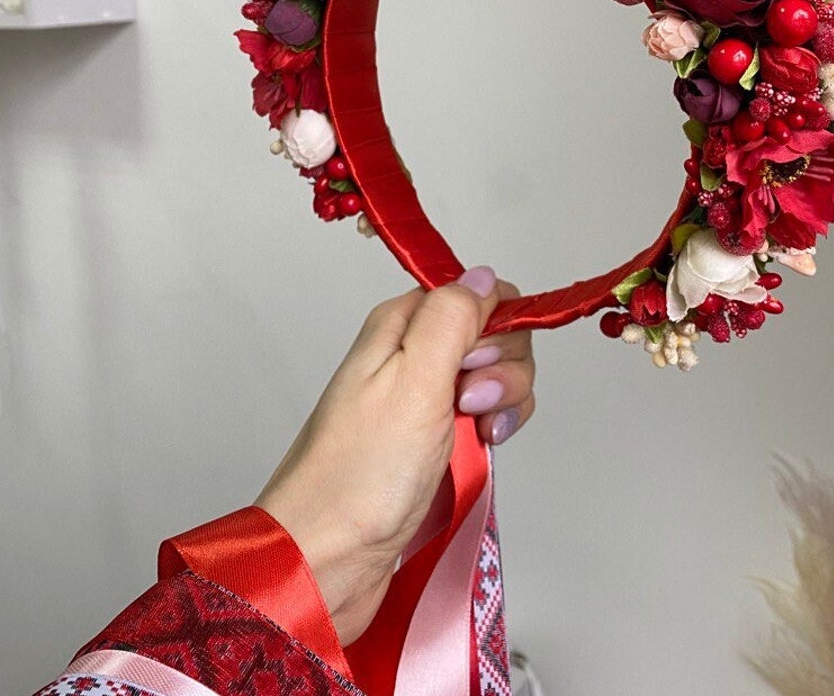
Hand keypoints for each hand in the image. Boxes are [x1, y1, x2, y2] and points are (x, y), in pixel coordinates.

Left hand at [255, 267, 534, 645]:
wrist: (328, 558)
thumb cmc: (361, 473)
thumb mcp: (412, 379)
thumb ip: (452, 318)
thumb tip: (483, 275)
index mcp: (400, 325)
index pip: (476, 294)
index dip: (493, 326)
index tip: (475, 367)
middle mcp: (412, 353)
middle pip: (493, 334)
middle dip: (502, 367)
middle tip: (468, 406)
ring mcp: (425, 396)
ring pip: (496, 374)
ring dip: (504, 401)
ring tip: (478, 433)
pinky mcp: (437, 436)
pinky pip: (489, 413)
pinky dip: (499, 426)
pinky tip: (485, 446)